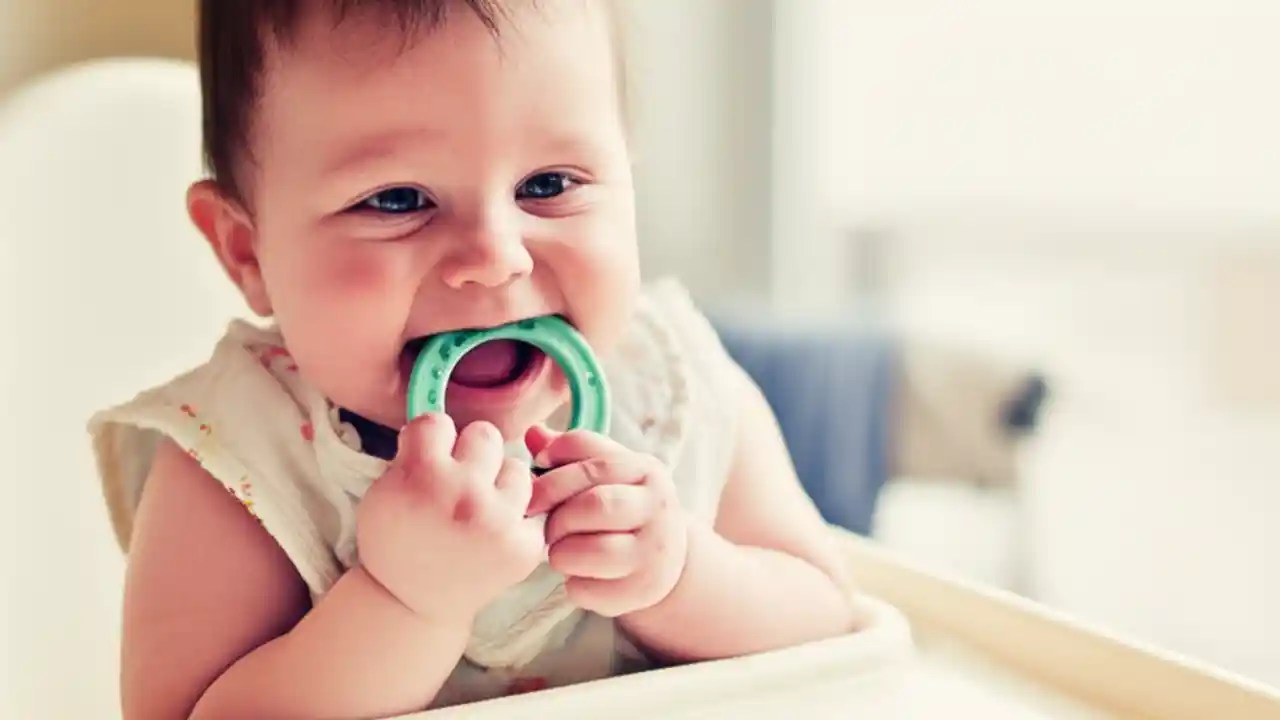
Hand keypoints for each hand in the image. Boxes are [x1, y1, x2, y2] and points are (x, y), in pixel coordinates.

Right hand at [357, 414, 543, 619]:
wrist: (411, 604)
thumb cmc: (395, 543)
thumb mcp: (382, 492)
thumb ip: (410, 455)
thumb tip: (441, 424)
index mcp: (422, 477)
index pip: (437, 422)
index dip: (431, 440)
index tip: (428, 457)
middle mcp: (465, 494)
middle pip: (486, 434)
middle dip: (471, 453)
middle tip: (459, 480)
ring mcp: (499, 521)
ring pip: (516, 467)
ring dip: (499, 482)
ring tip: (479, 508)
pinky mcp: (524, 546)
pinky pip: (534, 505)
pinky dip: (517, 515)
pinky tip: (496, 529)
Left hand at [524, 426, 689, 617]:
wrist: (665, 556)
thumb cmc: (624, 505)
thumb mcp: (608, 472)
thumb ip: (572, 452)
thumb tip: (533, 433)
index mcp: (648, 471)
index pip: (594, 464)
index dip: (553, 476)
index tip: (531, 488)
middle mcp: (658, 509)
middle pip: (595, 506)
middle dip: (558, 518)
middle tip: (547, 527)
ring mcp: (654, 553)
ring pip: (593, 551)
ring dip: (561, 552)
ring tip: (560, 551)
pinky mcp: (641, 591)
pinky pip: (589, 589)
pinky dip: (572, 584)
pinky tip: (578, 575)